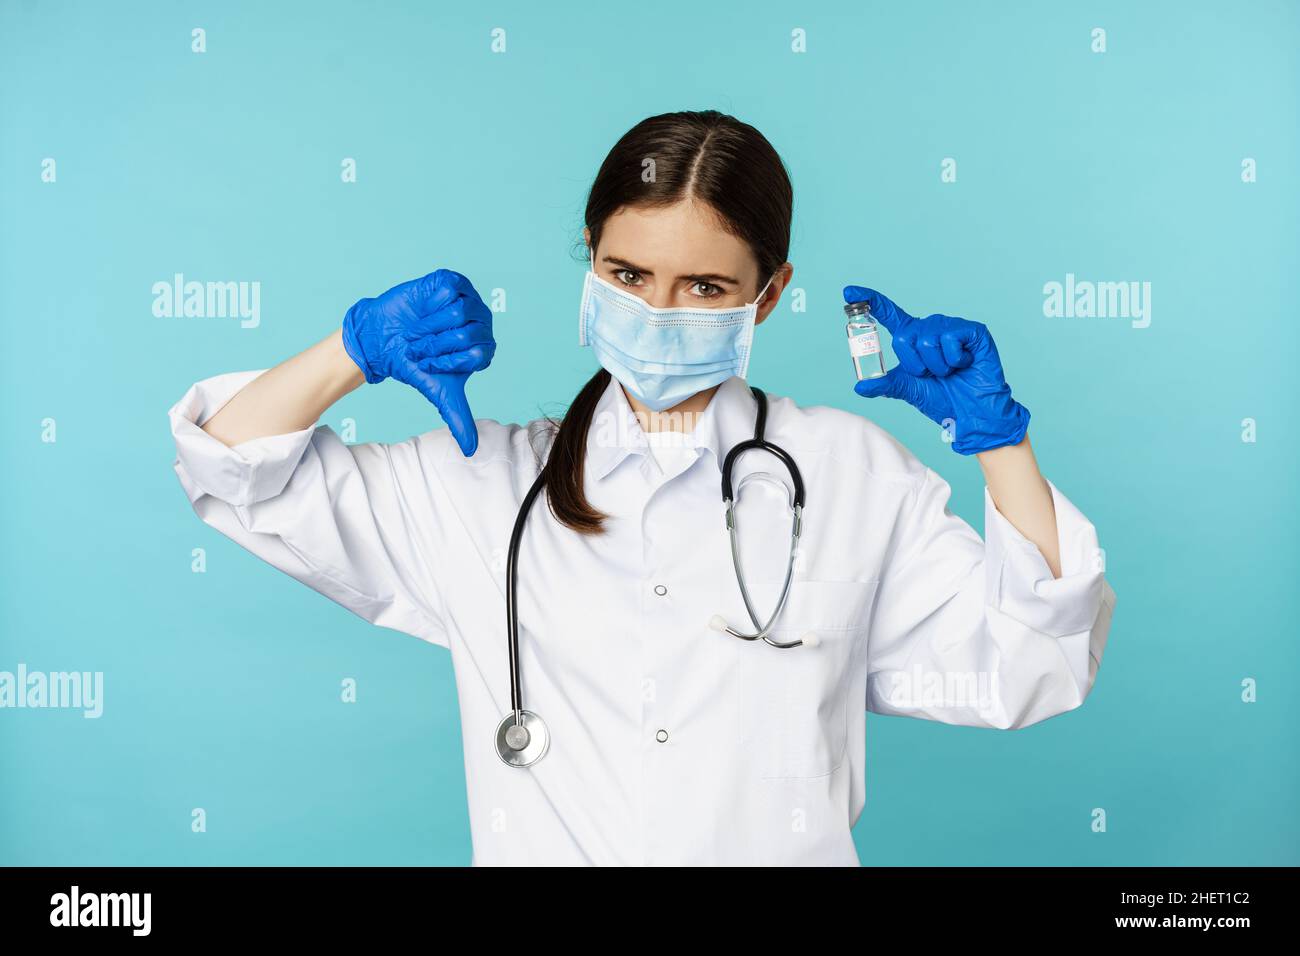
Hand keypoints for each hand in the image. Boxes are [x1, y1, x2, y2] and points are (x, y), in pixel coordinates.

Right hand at [341, 270, 495, 455]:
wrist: (385, 339)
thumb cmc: (415, 363)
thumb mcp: (439, 393)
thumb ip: (458, 418)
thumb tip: (470, 451)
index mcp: (485, 347)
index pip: (477, 354)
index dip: (449, 360)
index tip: (434, 362)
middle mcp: (482, 322)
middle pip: (468, 333)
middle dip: (437, 343)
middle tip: (424, 344)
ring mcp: (469, 298)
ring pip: (458, 311)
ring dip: (430, 324)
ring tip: (421, 326)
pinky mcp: (451, 281)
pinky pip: (448, 290)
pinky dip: (429, 302)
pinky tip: (423, 308)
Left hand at [846, 286, 1028, 454]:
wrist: (971, 412)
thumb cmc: (943, 399)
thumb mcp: (909, 390)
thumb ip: (886, 384)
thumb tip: (860, 386)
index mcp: (913, 337)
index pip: (889, 314)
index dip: (870, 301)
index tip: (849, 292)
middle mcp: (930, 327)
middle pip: (904, 337)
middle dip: (915, 365)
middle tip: (933, 375)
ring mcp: (951, 326)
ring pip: (927, 340)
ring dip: (936, 366)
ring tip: (951, 371)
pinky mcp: (972, 330)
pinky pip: (950, 340)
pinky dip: (955, 360)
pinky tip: (965, 364)